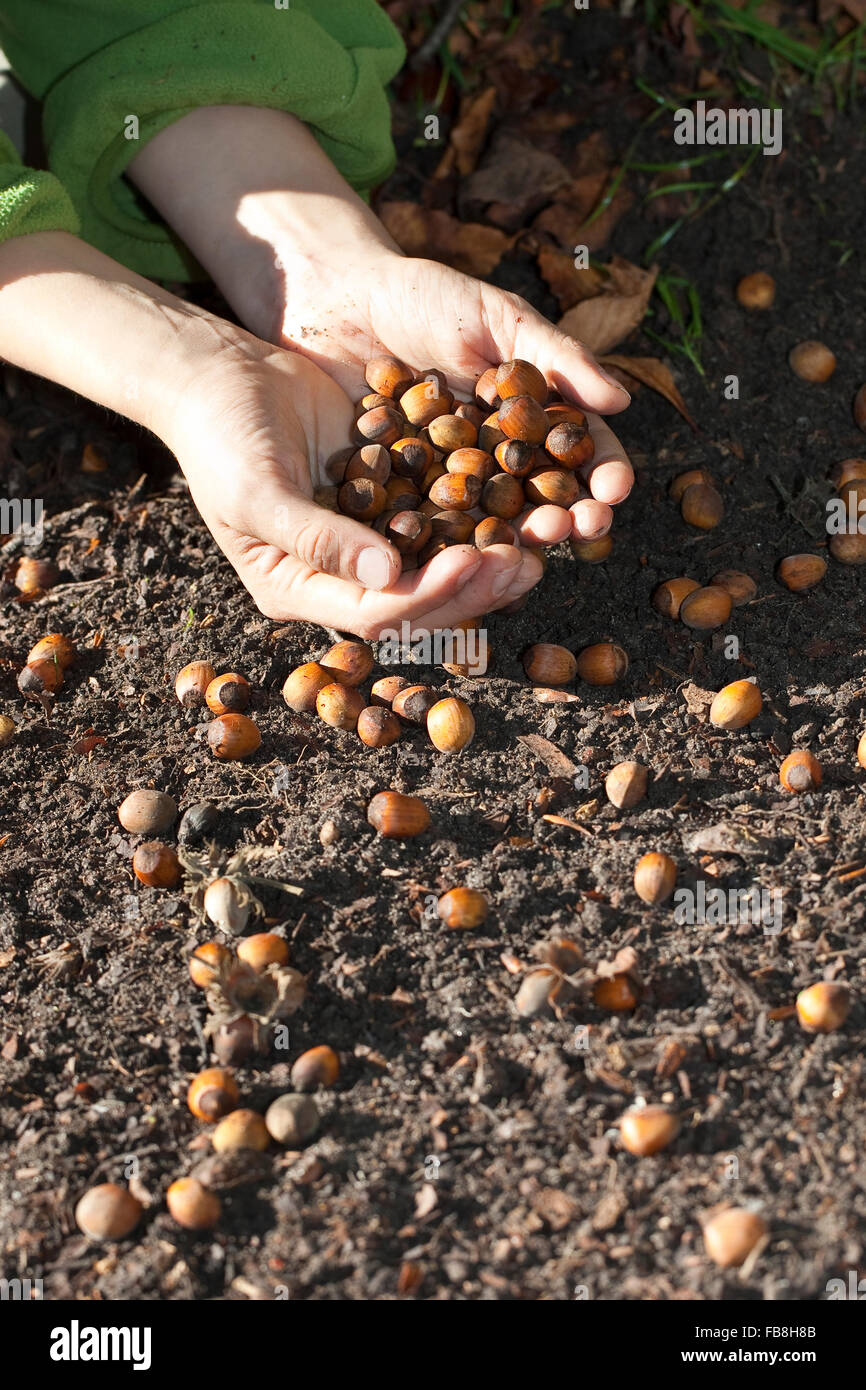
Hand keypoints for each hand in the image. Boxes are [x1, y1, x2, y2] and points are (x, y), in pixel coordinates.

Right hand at [165, 339, 542, 635]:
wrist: (216, 374)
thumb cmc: (218, 436)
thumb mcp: (255, 490)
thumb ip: (316, 538)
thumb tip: (385, 576)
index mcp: (298, 590)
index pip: (379, 613)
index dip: (431, 594)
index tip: (476, 563)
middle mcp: (338, 577)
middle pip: (421, 600)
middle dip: (476, 585)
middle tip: (528, 561)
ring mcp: (366, 539)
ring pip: (439, 563)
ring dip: (490, 556)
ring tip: (542, 538)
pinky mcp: (387, 498)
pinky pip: (441, 515)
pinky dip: (480, 510)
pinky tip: (523, 496)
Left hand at [271, 245, 633, 549]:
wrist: (336, 300)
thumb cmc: (424, 298)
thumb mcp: (496, 318)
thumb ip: (556, 357)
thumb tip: (622, 400)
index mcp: (531, 419)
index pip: (580, 453)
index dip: (602, 472)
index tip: (615, 488)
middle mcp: (496, 460)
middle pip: (543, 497)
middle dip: (568, 516)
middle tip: (583, 527)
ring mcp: (448, 484)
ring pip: (490, 521)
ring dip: (516, 538)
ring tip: (533, 543)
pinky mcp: (398, 499)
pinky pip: (426, 526)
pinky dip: (445, 543)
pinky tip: (461, 556)